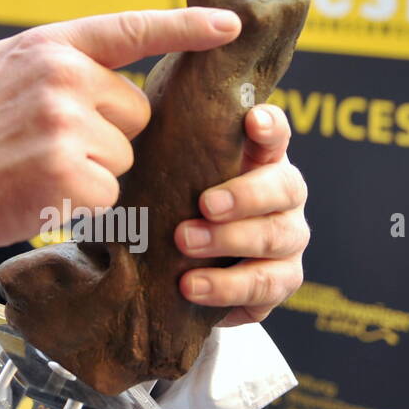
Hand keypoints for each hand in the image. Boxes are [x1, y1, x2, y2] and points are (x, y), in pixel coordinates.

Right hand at [0, 7, 242, 249]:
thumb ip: (53, 60)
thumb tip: (103, 65)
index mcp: (49, 46)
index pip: (129, 29)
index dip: (185, 26)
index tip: (229, 25)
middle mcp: (63, 78)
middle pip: (134, 114)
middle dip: (106, 135)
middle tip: (48, 145)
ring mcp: (67, 126)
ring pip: (123, 157)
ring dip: (91, 172)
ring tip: (35, 169)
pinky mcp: (68, 176)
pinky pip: (107, 194)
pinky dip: (79, 204)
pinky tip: (37, 193)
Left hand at [175, 103, 308, 324]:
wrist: (177, 266)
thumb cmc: (173, 200)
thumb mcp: (167, 170)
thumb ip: (161, 147)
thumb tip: (120, 130)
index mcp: (259, 157)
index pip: (275, 132)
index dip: (270, 125)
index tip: (252, 122)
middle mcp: (284, 195)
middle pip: (285, 188)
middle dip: (245, 196)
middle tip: (204, 204)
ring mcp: (288, 238)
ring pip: (277, 237)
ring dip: (229, 240)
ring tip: (184, 243)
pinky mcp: (281, 280)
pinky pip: (267, 286)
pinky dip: (228, 287)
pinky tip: (192, 285)